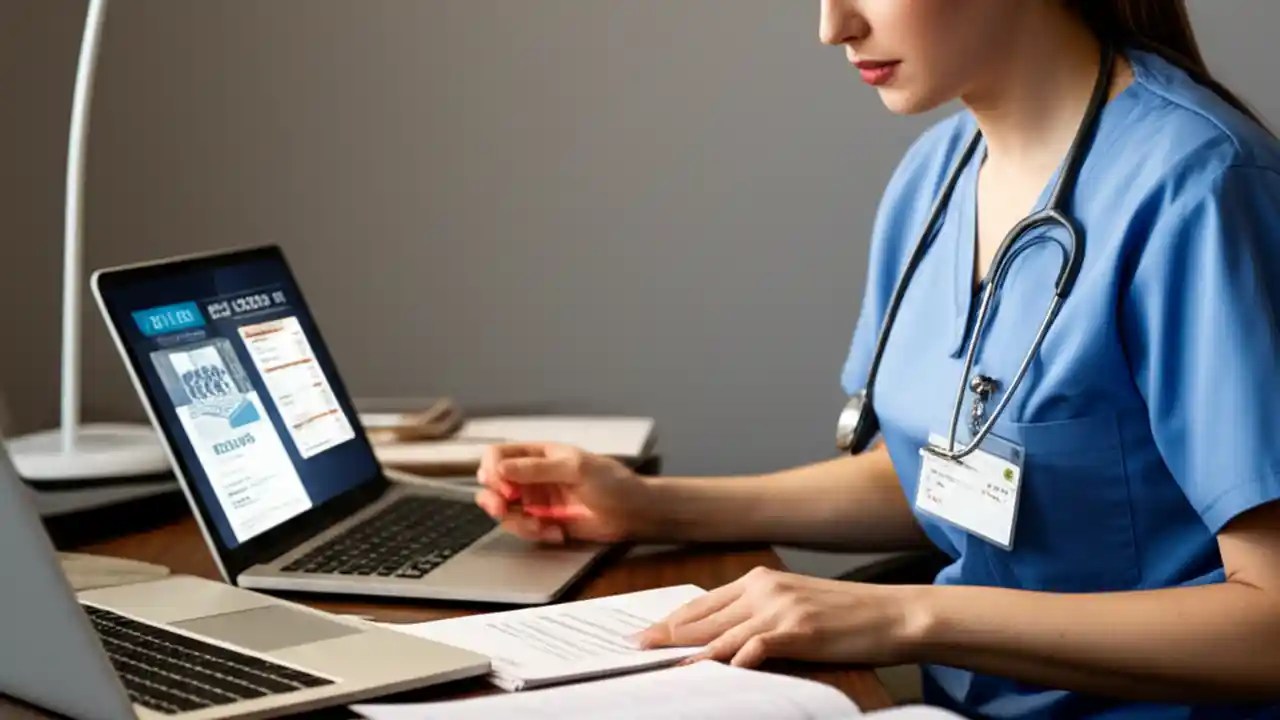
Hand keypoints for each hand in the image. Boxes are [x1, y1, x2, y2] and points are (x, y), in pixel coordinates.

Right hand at [475, 443, 652, 543]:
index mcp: (538, 454)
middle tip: (503, 511)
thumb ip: (538, 469)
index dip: (492, 470)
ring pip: (504, 511)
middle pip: (492, 484)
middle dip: (493, 500)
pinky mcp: (542, 523)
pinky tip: (558, 533)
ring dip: (516, 523)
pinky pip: (523, 530)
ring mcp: (535, 501)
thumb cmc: (611, 481)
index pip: (498, 455)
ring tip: (541, 528)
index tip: (503, 487)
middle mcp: (531, 476)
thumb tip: (500, 469)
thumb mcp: (575, 469)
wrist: (633, 513)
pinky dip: (535, 535)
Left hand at [636, 567, 924, 668]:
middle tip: (636, 648)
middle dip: (667, 635)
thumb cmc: (848, 614)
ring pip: (719, 635)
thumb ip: (759, 613)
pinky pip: (752, 648)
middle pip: (702, 617)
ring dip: (687, 653)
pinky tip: (710, 671)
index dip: (671, 620)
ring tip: (660, 665)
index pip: (702, 602)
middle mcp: (764, 588)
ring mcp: (779, 607)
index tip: (646, 632)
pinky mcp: (796, 629)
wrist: (894, 613)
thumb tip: (724, 638)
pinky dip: (729, 661)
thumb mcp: (796, 603)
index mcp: (760, 578)